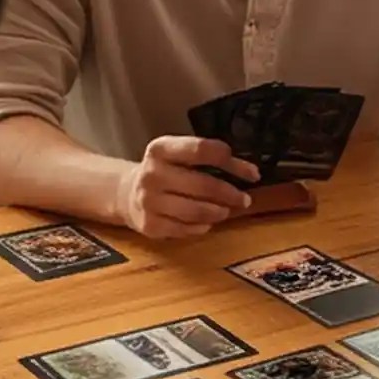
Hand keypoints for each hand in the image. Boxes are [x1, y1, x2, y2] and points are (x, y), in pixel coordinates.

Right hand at [117, 137, 260, 238]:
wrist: (127, 193)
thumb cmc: (166, 171)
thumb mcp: (181, 156)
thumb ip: (213, 159)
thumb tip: (251, 172)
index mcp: (161, 149)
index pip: (201, 150)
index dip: (231, 162)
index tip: (251, 173)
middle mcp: (152, 174)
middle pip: (202, 185)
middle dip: (230, 193)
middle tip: (244, 199)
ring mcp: (148, 201)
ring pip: (196, 211)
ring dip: (219, 212)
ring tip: (227, 210)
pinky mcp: (150, 225)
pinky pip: (186, 229)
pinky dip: (203, 226)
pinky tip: (208, 222)